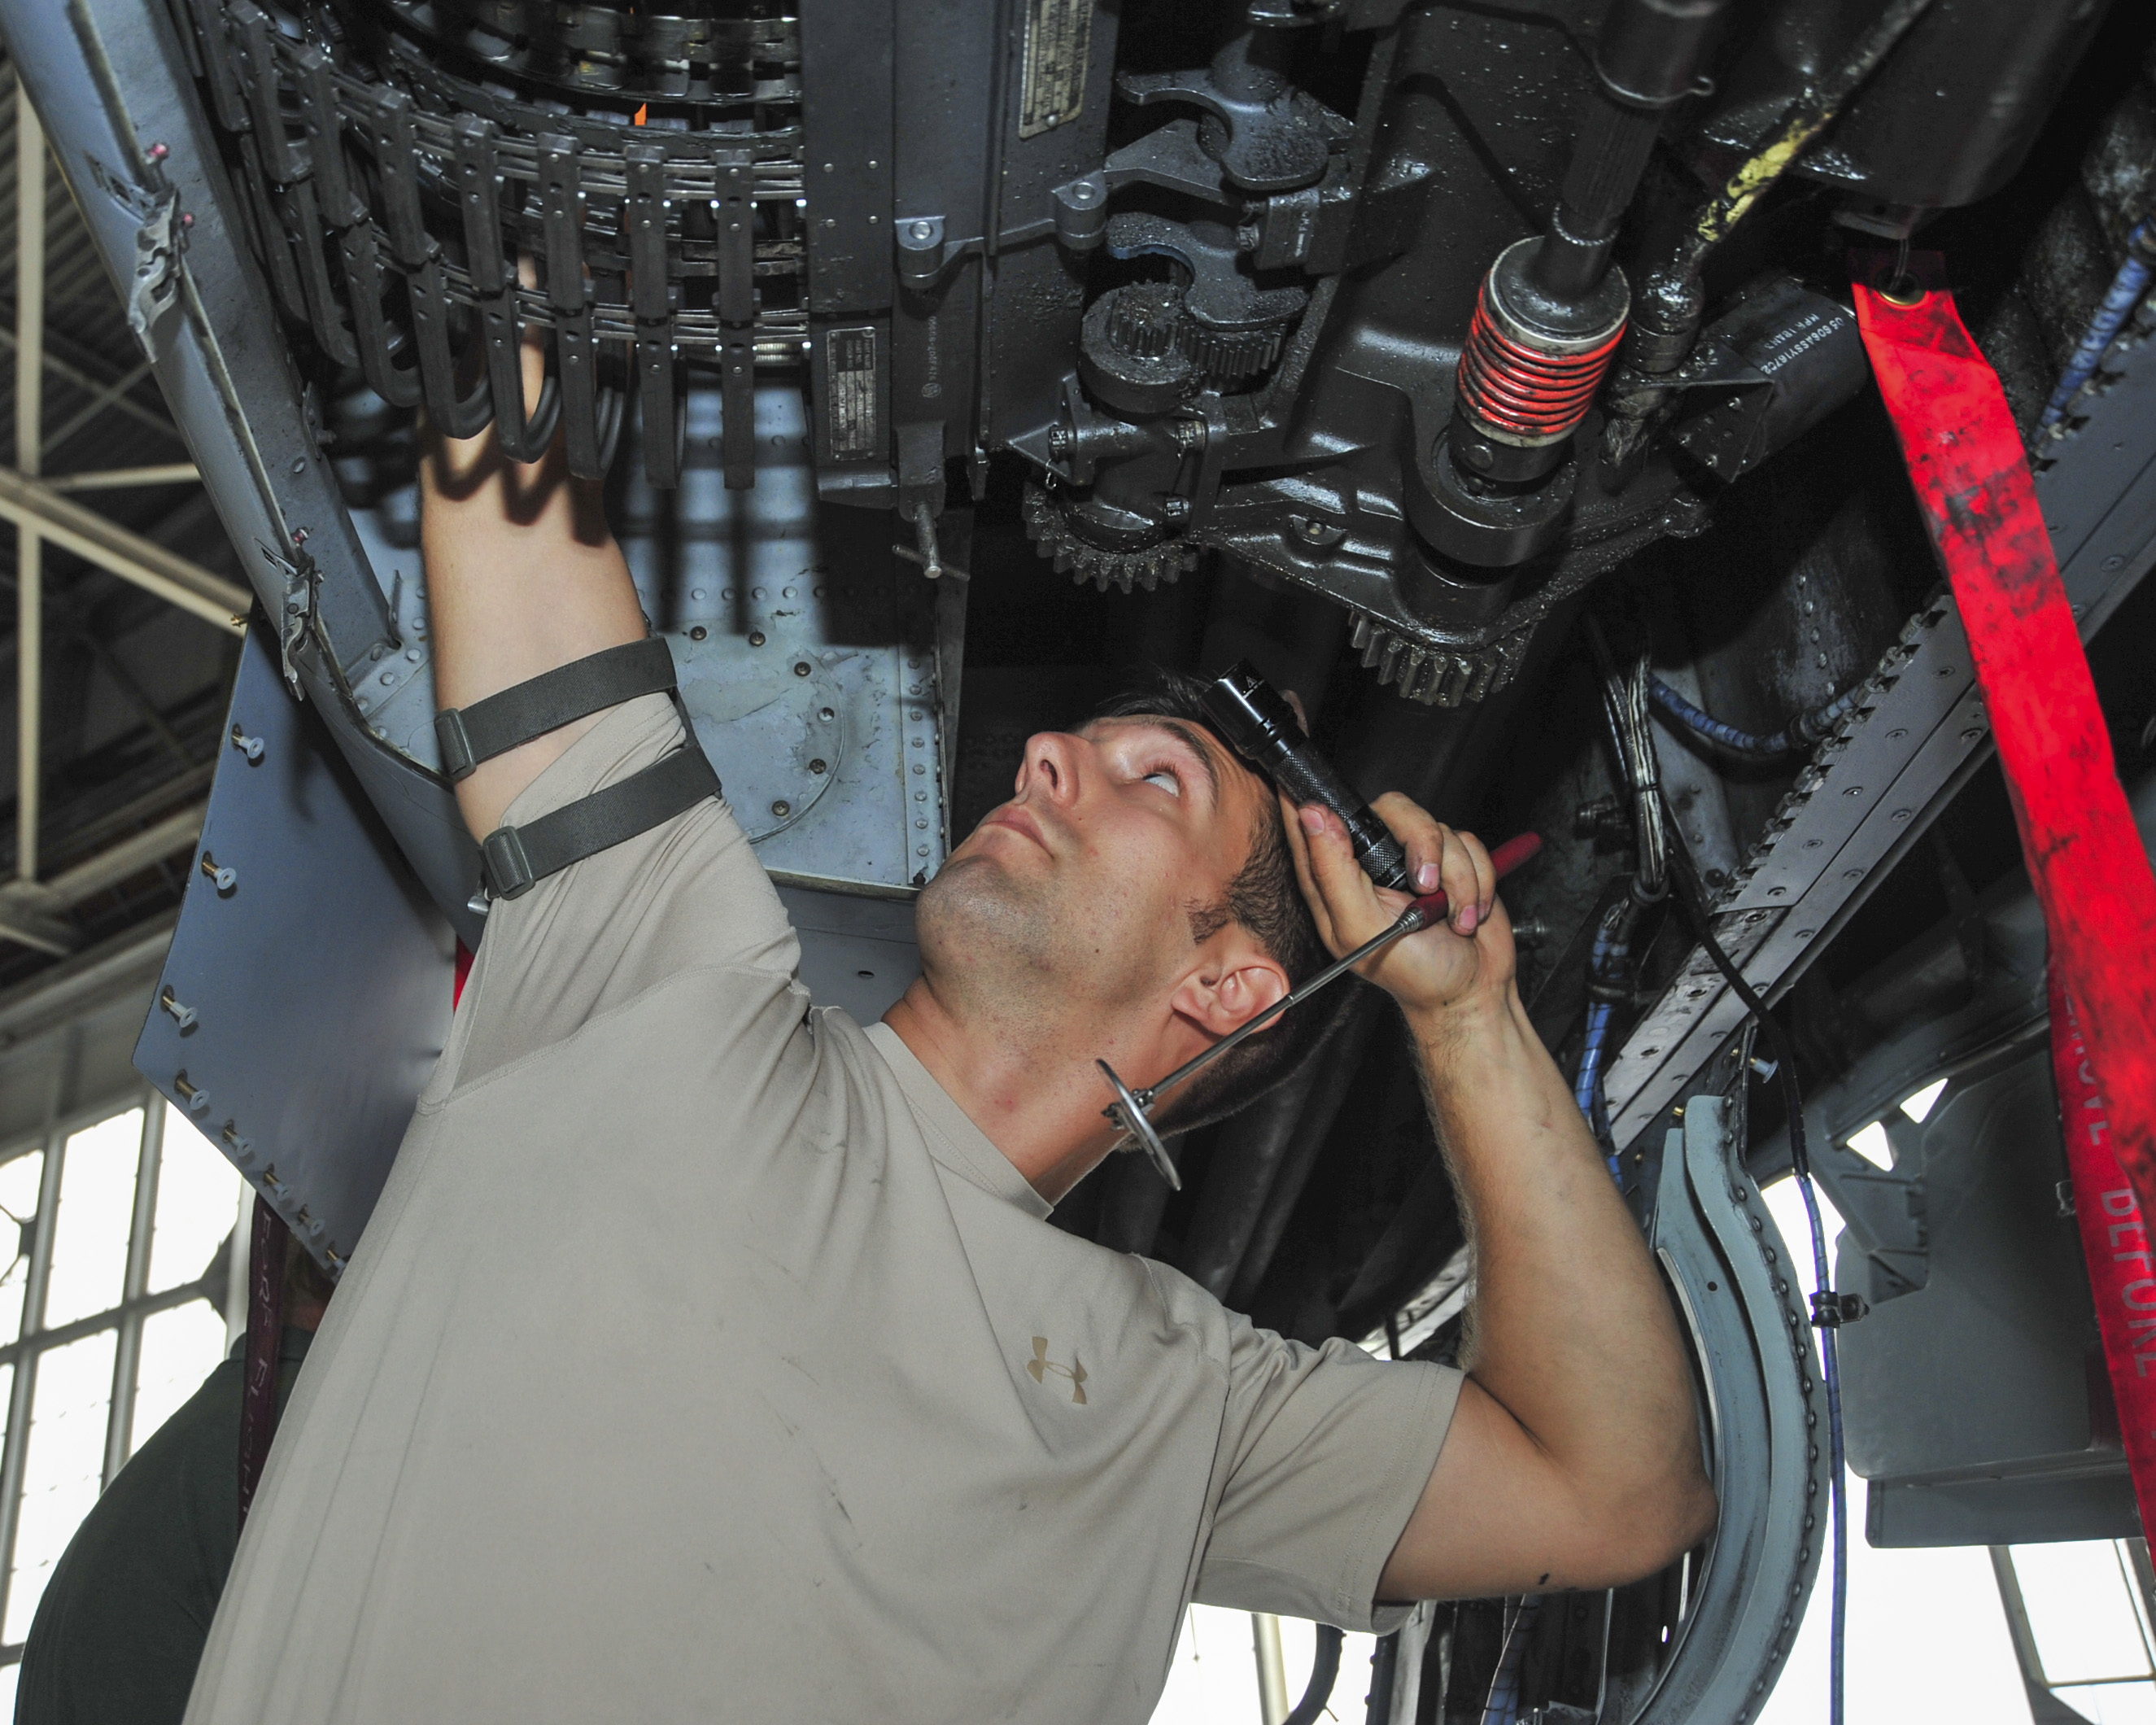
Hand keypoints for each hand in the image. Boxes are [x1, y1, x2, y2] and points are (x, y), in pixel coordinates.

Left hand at [1280, 791, 1514, 1019]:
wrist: (1472, 992)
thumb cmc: (1413, 972)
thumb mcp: (1361, 928)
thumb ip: (1333, 871)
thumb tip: (1313, 817)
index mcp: (1336, 879)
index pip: (1312, 822)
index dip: (1308, 795)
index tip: (1306, 780)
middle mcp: (1372, 863)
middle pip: (1391, 809)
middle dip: (1423, 845)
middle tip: (1426, 885)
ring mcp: (1413, 860)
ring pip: (1438, 827)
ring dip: (1458, 877)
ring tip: (1452, 917)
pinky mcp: (1452, 862)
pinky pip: (1470, 842)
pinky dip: (1478, 879)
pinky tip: (1466, 913)